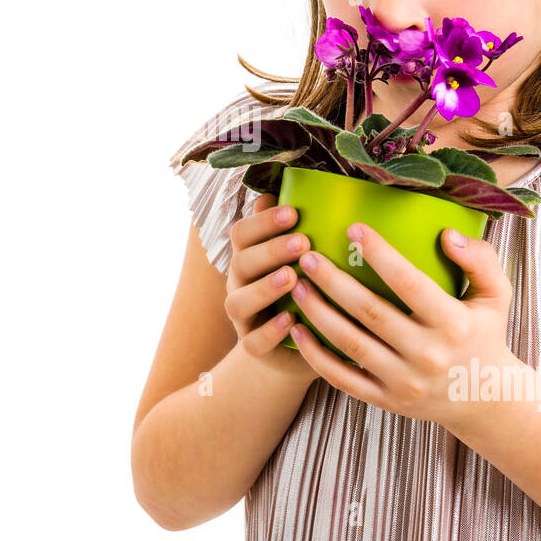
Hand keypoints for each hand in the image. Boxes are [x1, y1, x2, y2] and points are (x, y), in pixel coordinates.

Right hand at [223, 193, 317, 386]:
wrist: (292, 350)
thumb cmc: (302, 293)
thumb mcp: (300, 261)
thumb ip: (296, 230)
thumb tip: (301, 191)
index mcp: (249, 257)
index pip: (242, 233)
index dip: (263, 221)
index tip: (293, 213)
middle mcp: (240, 284)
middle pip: (241, 262)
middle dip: (270, 250)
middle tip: (302, 242)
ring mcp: (243, 317)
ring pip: (238, 301)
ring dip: (264, 288)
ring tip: (292, 277)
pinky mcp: (253, 346)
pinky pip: (253, 341)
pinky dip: (270, 331)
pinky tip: (292, 320)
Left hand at [286, 221, 517, 428]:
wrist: (486, 400)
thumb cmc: (485, 336)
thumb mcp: (496, 296)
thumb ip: (480, 259)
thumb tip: (447, 234)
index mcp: (453, 323)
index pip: (409, 283)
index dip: (380, 254)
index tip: (353, 228)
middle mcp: (427, 354)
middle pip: (370, 312)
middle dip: (333, 281)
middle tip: (308, 256)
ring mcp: (404, 382)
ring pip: (350, 344)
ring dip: (318, 313)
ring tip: (296, 286)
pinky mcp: (387, 401)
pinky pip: (343, 379)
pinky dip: (316, 356)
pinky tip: (297, 330)